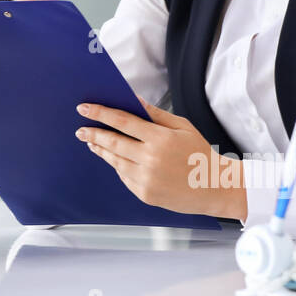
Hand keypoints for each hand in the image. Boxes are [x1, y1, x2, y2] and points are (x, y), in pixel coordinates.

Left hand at [75, 95, 246, 218]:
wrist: (215, 187)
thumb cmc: (199, 154)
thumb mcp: (182, 127)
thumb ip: (155, 114)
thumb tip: (134, 100)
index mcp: (160, 139)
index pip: (122, 121)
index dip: (100, 113)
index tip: (83, 108)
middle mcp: (150, 159)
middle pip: (112, 142)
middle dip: (93, 134)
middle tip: (80, 129)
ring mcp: (146, 179)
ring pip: (114, 161)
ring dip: (101, 150)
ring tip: (91, 142)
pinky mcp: (145, 194)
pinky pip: (124, 177)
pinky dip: (117, 166)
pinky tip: (114, 159)